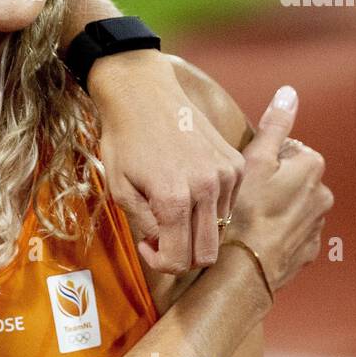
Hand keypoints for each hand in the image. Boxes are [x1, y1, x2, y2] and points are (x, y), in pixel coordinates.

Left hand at [89, 51, 244, 273]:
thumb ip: (144, 225)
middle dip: (183, 255)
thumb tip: (164, 246)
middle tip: (161, 236)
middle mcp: (208, 189)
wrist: (143, 93)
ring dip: (197, 228)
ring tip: (173, 205)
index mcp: (175, 199)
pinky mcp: (236, 163)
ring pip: (220, 229)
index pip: (179, 261)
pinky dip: (210, 205)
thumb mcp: (119, 189)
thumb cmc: (124, 139)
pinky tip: (188, 185)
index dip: (160, 263)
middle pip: (207, 254)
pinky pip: (229, 203)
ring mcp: (227, 174)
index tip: (148, 246)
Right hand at [229, 87, 333, 296]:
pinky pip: (290, 233)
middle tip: (241, 197)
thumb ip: (275, 125)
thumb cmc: (243, 211)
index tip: (243, 175)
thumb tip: (289, 92)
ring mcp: (316, 225)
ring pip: (290, 206)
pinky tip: (254, 237)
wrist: (244, 269)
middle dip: (270, 184)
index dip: (260, 159)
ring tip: (245, 219)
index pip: (286, 149)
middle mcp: (322, 195)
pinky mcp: (307, 251)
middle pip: (290, 178)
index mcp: (311, 167)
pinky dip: (275, 233)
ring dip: (272, 209)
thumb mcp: (254, 160)